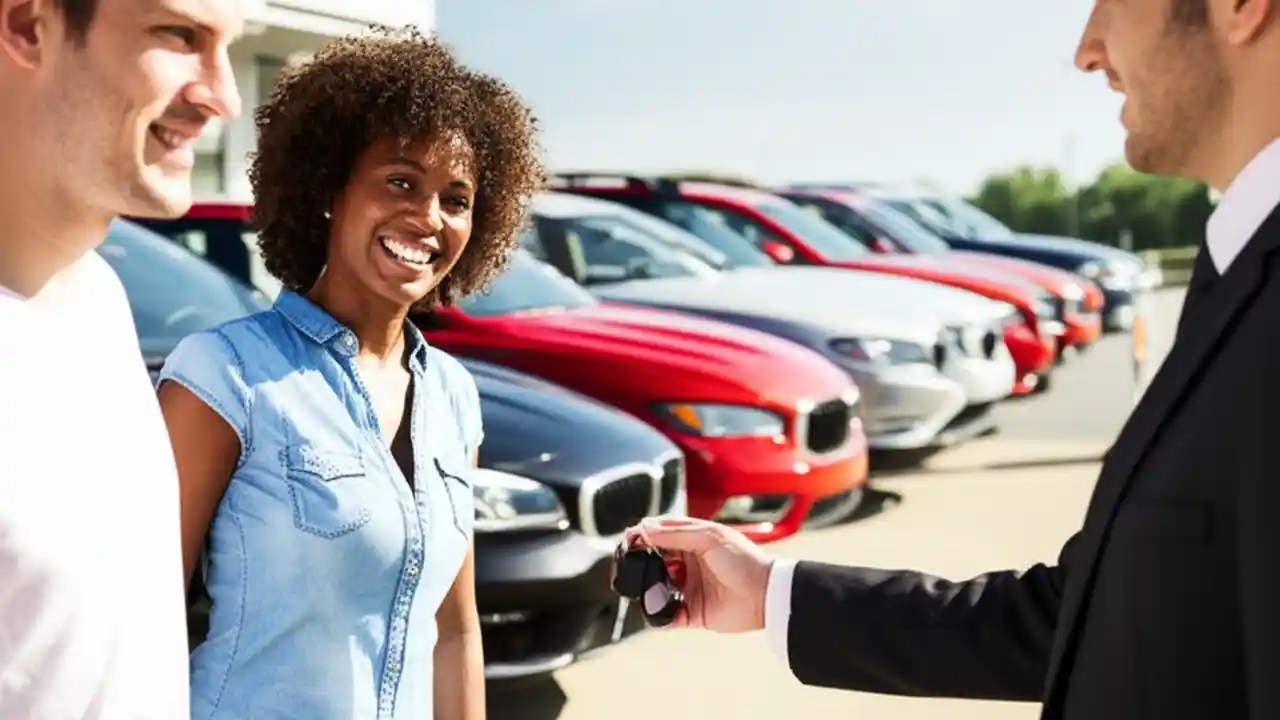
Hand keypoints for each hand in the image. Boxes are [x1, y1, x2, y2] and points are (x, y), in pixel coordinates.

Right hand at [623, 516, 774, 632]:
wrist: (766, 595)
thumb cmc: (744, 561)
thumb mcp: (709, 538)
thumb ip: (675, 532)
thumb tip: (643, 527)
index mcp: (692, 541)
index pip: (659, 535)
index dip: (642, 536)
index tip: (629, 540)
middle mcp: (687, 564)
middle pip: (652, 562)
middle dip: (639, 564)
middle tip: (629, 566)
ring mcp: (688, 588)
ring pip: (656, 588)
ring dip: (647, 589)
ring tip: (647, 588)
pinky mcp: (691, 613)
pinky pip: (666, 616)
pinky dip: (657, 614)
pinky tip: (657, 609)